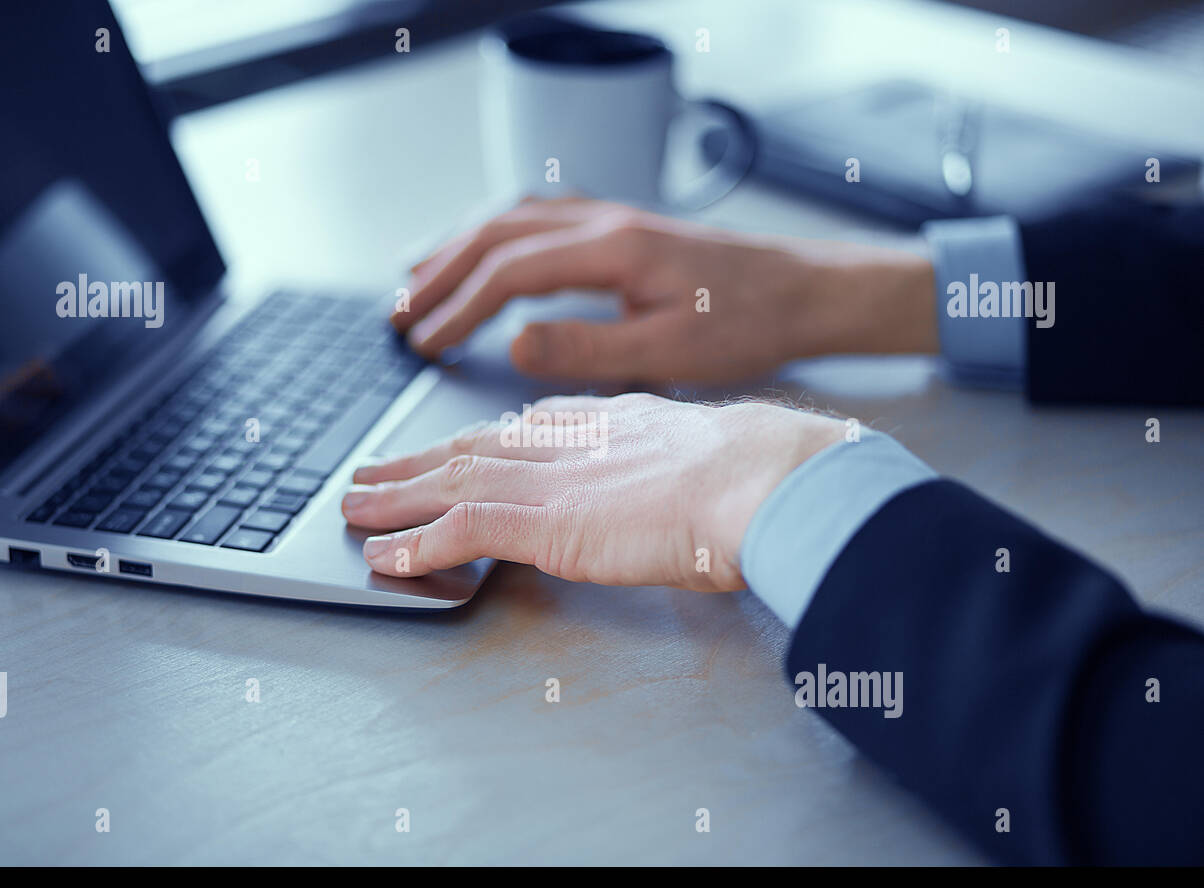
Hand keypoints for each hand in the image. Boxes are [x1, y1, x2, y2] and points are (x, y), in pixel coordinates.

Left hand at [342, 393, 845, 589]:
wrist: (760, 478)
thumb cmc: (760, 474)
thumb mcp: (710, 454)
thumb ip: (674, 467)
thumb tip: (681, 490)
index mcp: (611, 422)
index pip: (528, 426)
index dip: (482, 438)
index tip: (457, 443)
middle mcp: (570, 443)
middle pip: (475, 447)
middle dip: (419, 461)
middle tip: (376, 470)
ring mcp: (552, 481)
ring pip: (452, 482)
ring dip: (397, 498)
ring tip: (356, 507)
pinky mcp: (542, 522)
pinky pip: (460, 530)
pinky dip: (417, 544)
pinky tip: (386, 556)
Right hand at [394, 198, 937, 383]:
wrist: (805, 291)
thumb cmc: (748, 324)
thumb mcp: (669, 352)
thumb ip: (588, 349)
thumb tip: (512, 345)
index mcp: (612, 249)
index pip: (509, 270)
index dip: (458, 306)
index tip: (425, 342)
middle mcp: (605, 223)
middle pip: (497, 232)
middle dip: (441, 273)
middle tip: (399, 312)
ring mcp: (614, 220)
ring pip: (516, 218)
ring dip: (461, 246)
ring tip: (417, 278)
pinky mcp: (625, 231)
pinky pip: (543, 217)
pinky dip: (500, 235)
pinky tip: (488, 250)